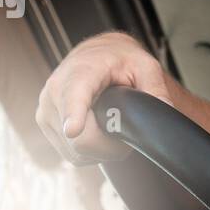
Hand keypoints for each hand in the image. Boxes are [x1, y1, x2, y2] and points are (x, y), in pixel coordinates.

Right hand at [36, 31, 173, 163]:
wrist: (97, 56)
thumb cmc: (120, 61)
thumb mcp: (146, 67)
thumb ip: (156, 91)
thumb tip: (166, 114)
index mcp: (81, 72)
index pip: (74, 96)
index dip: (74, 115)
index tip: (74, 130)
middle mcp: (55, 91)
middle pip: (82, 139)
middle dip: (110, 145)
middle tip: (125, 129)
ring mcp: (45, 109)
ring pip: (77, 152)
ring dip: (101, 149)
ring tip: (110, 125)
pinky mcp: (44, 123)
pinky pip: (71, 154)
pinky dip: (89, 150)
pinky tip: (97, 130)